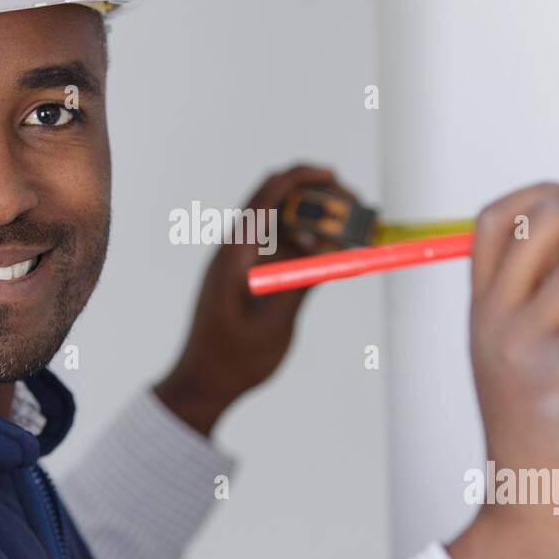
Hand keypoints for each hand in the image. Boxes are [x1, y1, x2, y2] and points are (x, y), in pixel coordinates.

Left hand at [154, 164, 357, 435]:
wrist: (203, 384)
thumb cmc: (234, 358)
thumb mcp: (276, 321)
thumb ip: (305, 280)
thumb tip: (339, 248)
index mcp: (236, 253)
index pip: (268, 195)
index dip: (301, 176)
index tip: (335, 175)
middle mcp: (237, 250)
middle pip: (277, 202)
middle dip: (317, 196)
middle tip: (355, 207)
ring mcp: (244, 262)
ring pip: (282, 225)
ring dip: (316, 221)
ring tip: (352, 230)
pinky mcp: (252, 277)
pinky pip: (282, 249)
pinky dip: (309, 245)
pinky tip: (334, 255)